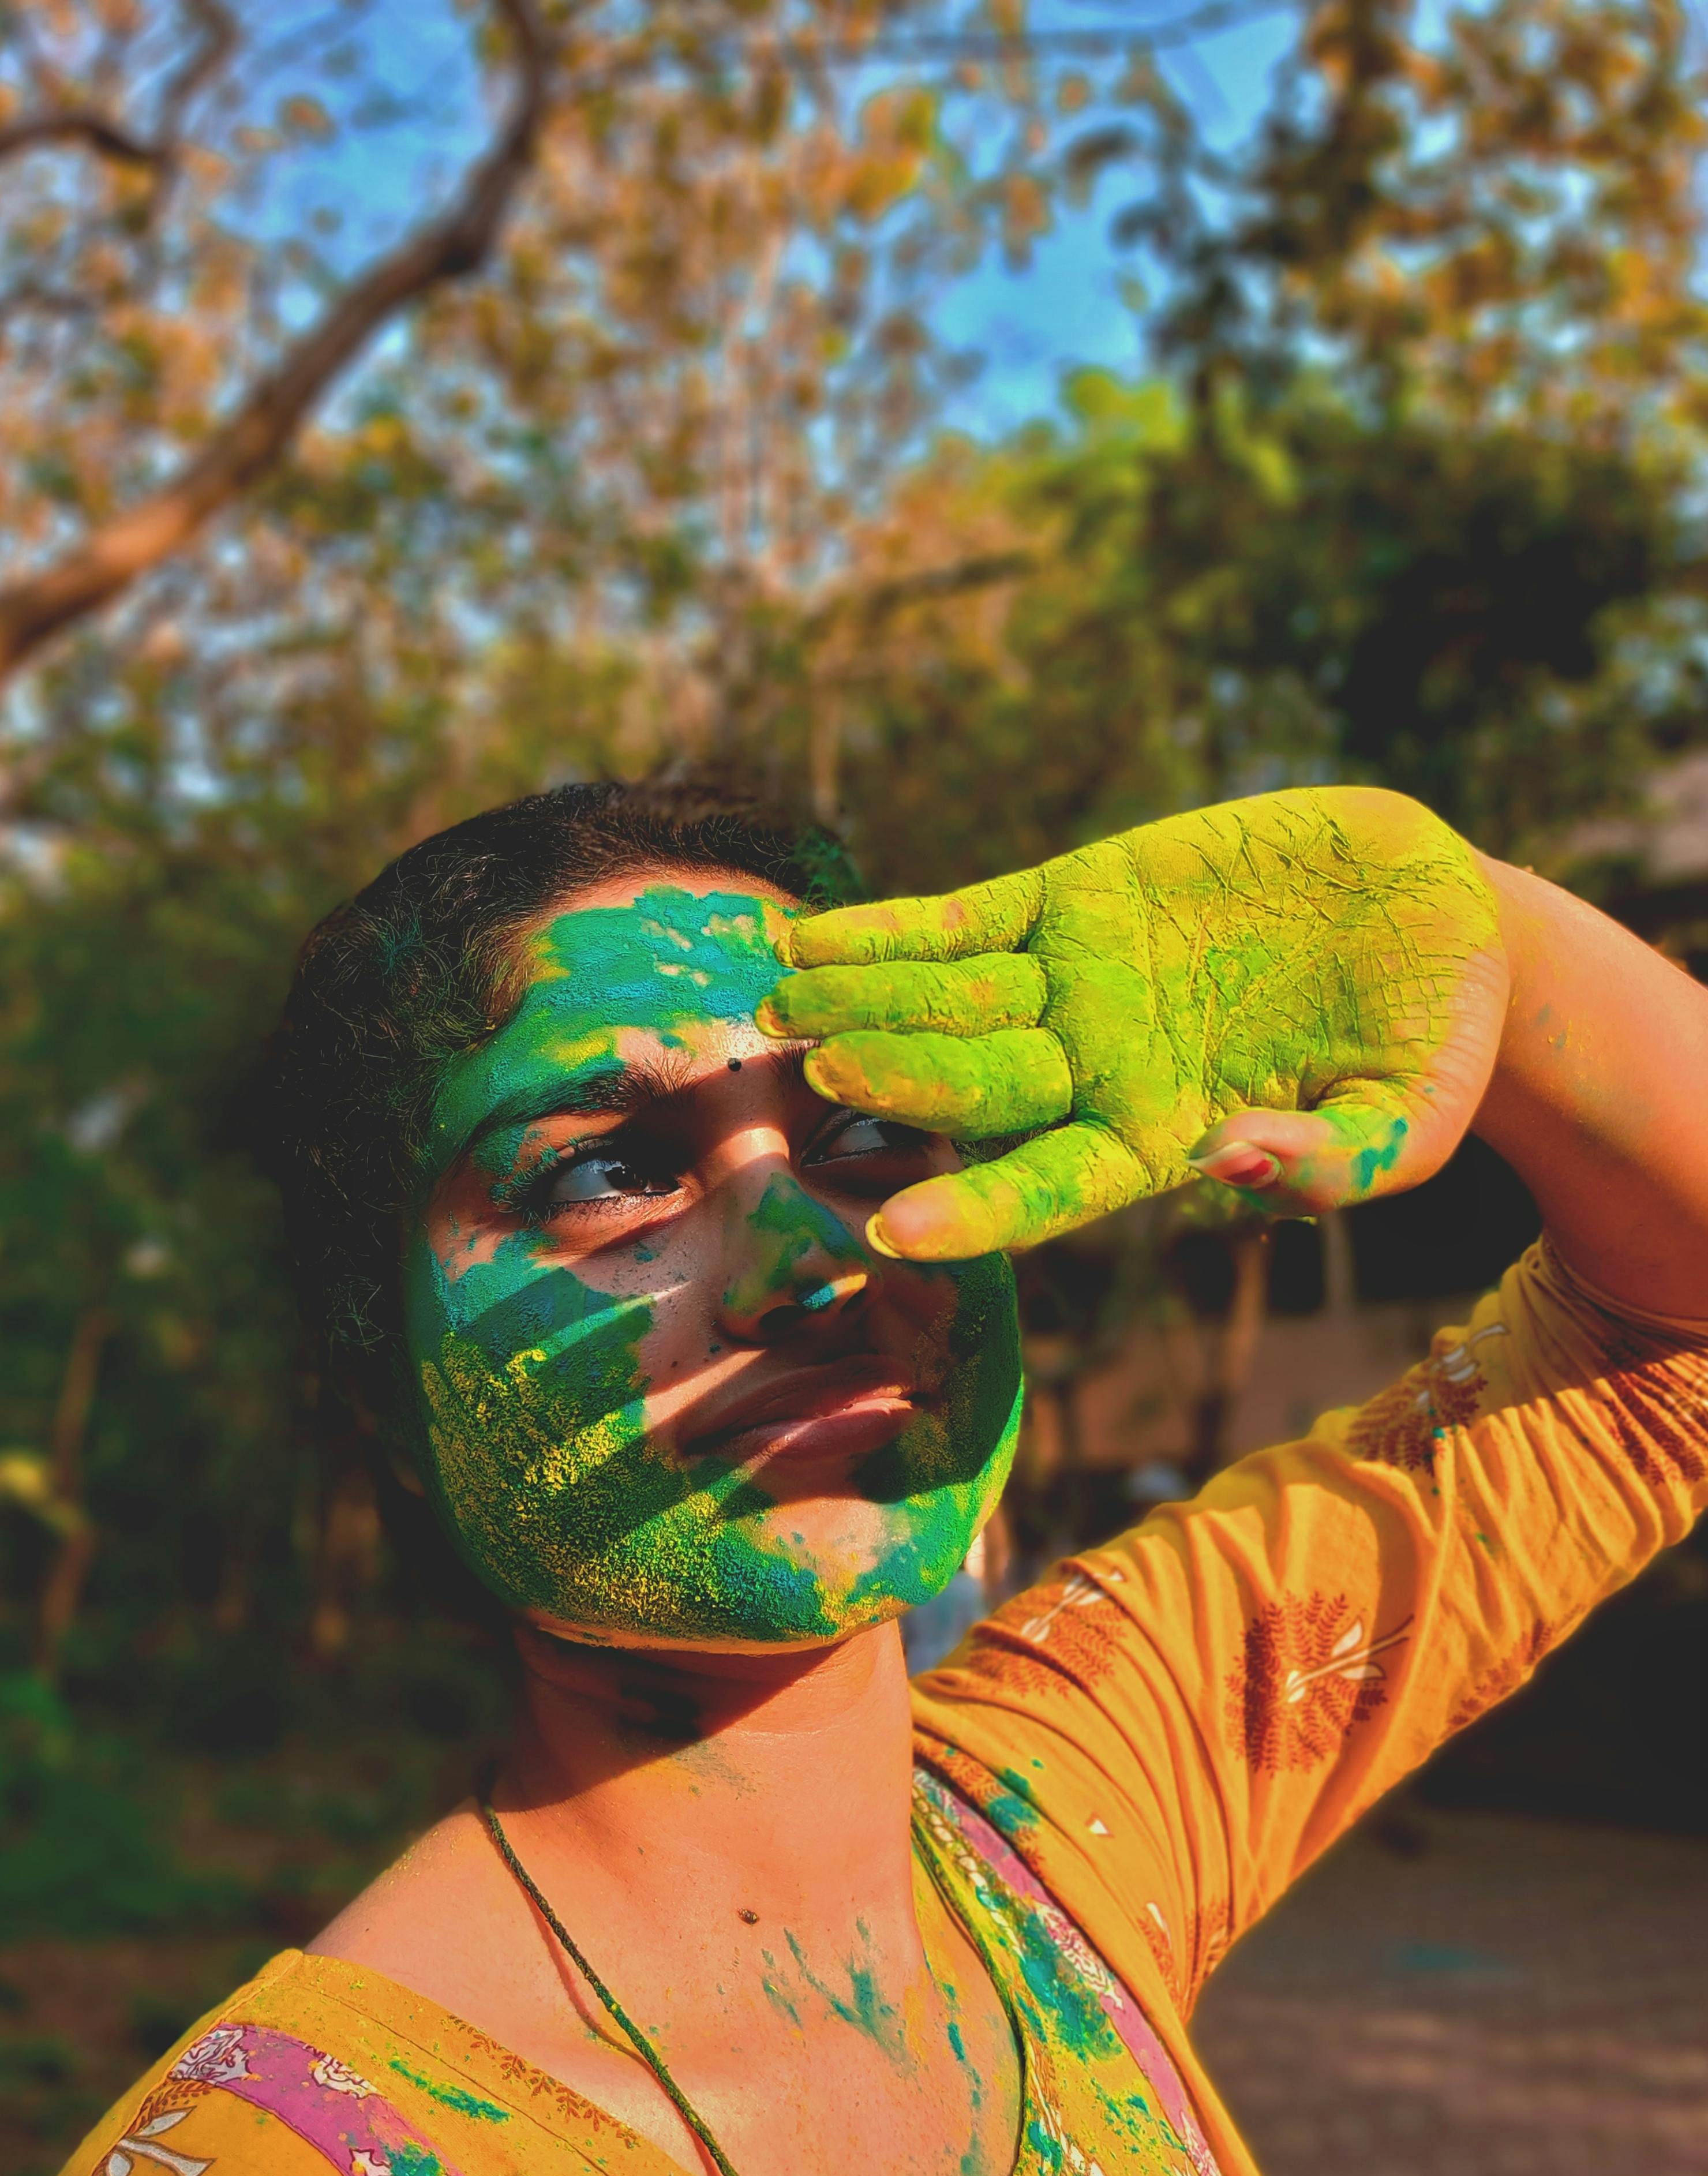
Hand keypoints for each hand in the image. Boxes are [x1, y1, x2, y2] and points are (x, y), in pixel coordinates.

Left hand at [758, 787, 1508, 1259]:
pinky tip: (804, 939)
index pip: (1048, 1191)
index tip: (891, 1235)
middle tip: (816, 1078)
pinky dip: (884, 930)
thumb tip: (1225, 1161)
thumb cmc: (1434, 1049)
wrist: (1441, 926)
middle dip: (897, 1081)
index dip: (974, 1213)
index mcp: (1161, 1140)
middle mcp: (1096, 1070)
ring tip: (777, 1005)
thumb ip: (1327, 1163)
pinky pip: (959, 919)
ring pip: (946, 1000)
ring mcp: (1077, 982)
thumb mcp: (1410, 1120)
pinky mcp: (1077, 897)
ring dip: (861, 1004)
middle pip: (974, 1089)